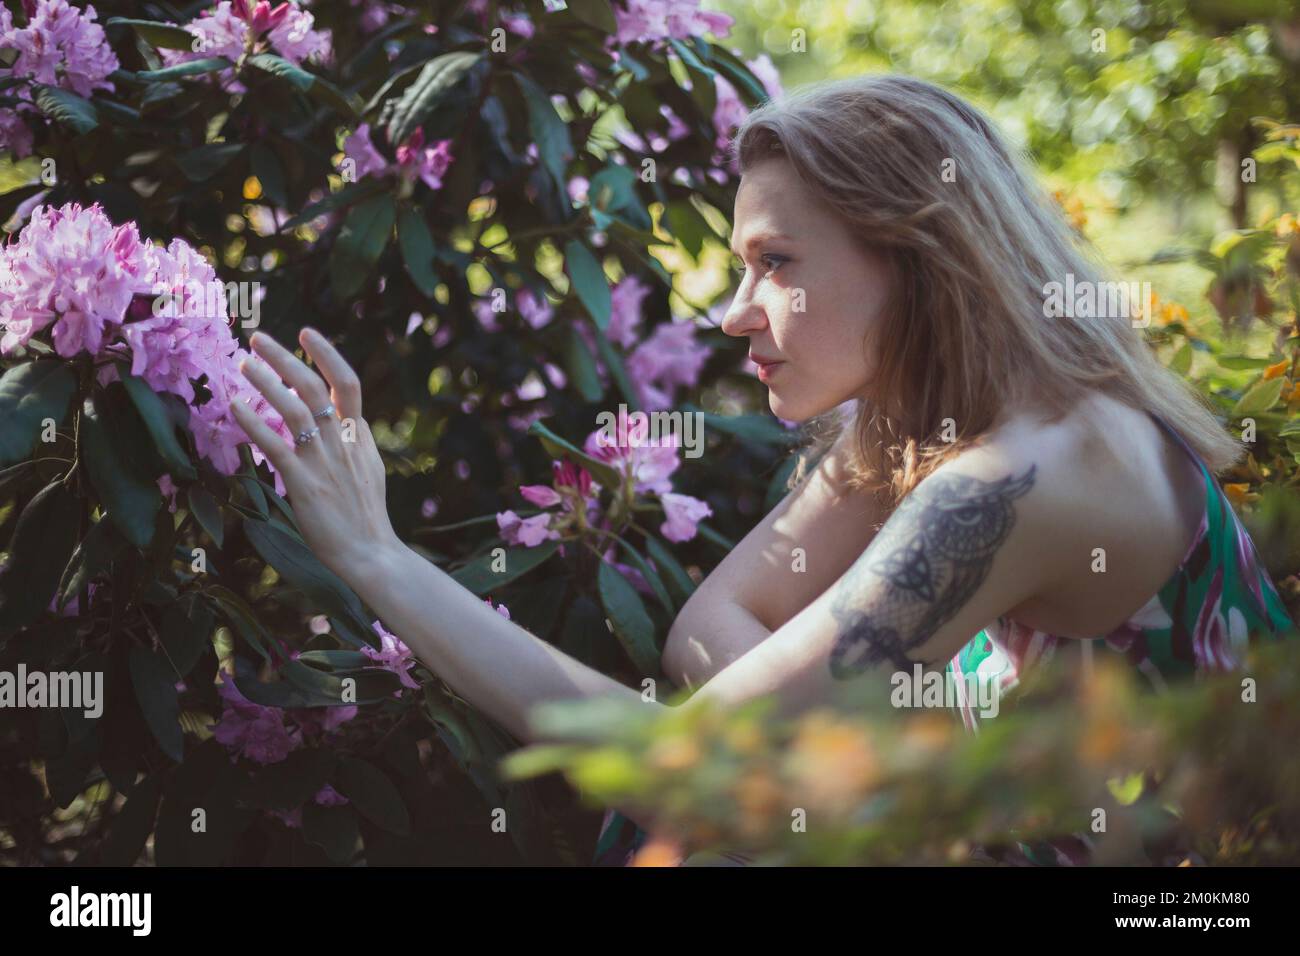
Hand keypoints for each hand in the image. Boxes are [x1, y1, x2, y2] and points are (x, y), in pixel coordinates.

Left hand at [229, 327, 402, 583]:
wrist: (370, 552)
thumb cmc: (364, 515)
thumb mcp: (368, 468)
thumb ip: (354, 441)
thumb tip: (344, 420)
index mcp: (358, 437)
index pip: (347, 383)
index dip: (327, 354)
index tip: (306, 333)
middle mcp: (342, 443)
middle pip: (316, 387)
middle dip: (286, 358)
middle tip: (258, 339)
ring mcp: (324, 463)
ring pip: (296, 410)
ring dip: (268, 382)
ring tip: (244, 364)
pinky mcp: (305, 485)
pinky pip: (276, 446)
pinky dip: (254, 423)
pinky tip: (235, 406)